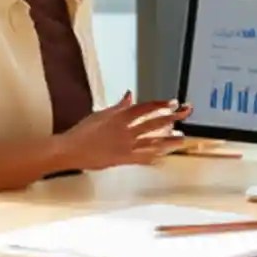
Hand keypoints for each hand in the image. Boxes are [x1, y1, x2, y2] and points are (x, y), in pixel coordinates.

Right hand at [61, 92, 192, 170]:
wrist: (71, 150)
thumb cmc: (83, 131)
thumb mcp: (101, 114)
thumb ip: (118, 106)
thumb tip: (129, 95)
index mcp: (120, 117)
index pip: (145, 108)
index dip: (161, 105)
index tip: (173, 102)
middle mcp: (126, 131)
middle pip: (154, 123)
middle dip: (172, 117)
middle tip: (186, 113)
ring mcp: (126, 146)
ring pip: (152, 142)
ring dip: (168, 140)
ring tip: (181, 138)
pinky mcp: (123, 160)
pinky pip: (142, 158)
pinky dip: (153, 157)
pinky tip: (163, 156)